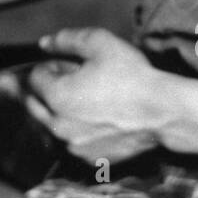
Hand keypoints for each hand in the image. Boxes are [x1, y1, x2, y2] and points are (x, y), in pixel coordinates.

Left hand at [26, 27, 163, 163]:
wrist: (163, 112)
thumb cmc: (131, 76)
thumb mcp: (99, 43)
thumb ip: (66, 40)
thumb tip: (44, 43)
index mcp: (56, 97)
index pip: (34, 78)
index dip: (51, 66)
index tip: (72, 64)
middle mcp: (58, 126)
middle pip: (35, 104)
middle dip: (48, 90)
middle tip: (77, 79)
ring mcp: (74, 146)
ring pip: (53, 124)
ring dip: (61, 110)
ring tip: (91, 98)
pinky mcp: (90, 158)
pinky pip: (73, 141)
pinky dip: (78, 129)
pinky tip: (101, 117)